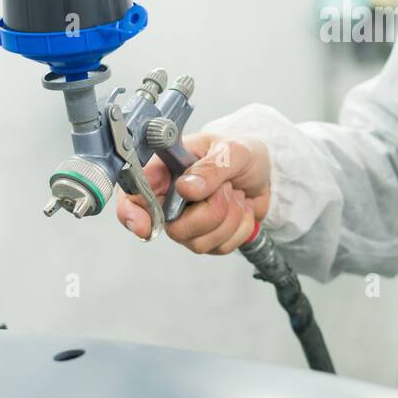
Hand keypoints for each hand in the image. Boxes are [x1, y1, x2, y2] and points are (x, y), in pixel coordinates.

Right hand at [114, 133, 271, 254]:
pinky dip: (240, 227)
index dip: (131, 214)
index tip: (143, 225)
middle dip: (209, 212)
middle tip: (226, 187)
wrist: (266, 172)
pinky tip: (241, 207)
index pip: (133, 196)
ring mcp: (188, 223)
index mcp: (165, 172)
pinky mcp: (208, 238)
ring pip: (199, 242)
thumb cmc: (240, 154)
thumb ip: (210, 167)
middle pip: (174, 228)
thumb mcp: (231, 150)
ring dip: (229, 217)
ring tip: (234, 192)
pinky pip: (221, 247)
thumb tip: (186, 188)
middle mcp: (170, 201)